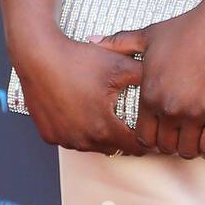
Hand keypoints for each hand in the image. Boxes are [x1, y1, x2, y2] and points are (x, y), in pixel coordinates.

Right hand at [12, 30, 150, 155]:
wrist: (40, 56)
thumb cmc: (78, 60)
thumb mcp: (118, 64)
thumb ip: (144, 75)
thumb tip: (163, 80)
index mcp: (104, 127)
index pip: (134, 146)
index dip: (146, 138)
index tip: (151, 130)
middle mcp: (83, 140)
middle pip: (114, 147)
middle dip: (124, 136)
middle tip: (129, 121)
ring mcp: (64, 139)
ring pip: (91, 145)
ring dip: (100, 134)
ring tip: (105, 113)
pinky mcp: (49, 135)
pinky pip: (70, 139)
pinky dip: (78, 130)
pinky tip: (82, 112)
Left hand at [94, 8, 204, 159]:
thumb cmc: (186, 28)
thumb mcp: (148, 35)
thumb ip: (118, 43)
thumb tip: (92, 40)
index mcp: (150, 94)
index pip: (143, 137)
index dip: (151, 136)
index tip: (160, 129)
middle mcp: (169, 108)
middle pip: (165, 146)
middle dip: (170, 142)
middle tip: (177, 133)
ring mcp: (195, 113)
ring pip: (187, 150)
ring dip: (189, 146)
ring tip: (193, 136)